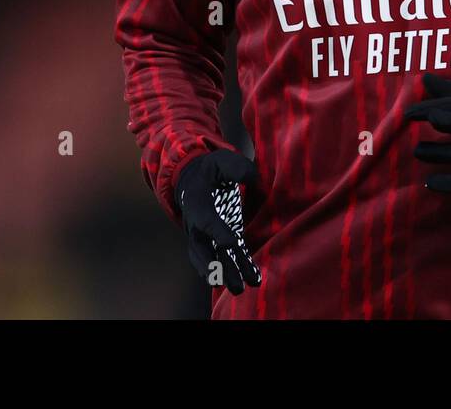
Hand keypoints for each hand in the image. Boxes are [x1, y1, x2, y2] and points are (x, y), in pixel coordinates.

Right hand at [175, 149, 262, 294]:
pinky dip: (239, 267)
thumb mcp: (221, 162)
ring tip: (240, 289)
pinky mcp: (221, 240)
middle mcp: (198, 225)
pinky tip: (253, 279)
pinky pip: (228, 257)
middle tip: (223, 281)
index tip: (231, 243)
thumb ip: (235, 168)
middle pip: (203, 249)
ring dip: (226, 274)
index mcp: (197, 204)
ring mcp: (208, 236)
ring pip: (214, 259)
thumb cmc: (211, 170)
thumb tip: (251, 177)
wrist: (197, 180)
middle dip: (214, 266)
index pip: (207, 221)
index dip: (218, 232)